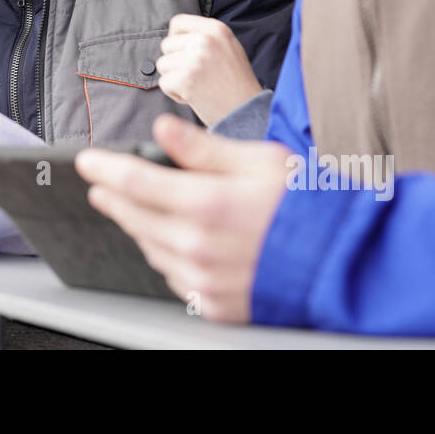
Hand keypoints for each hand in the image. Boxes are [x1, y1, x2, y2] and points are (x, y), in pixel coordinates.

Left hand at [75, 113, 294, 322]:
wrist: (346, 261)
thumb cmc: (307, 205)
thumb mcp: (258, 160)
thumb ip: (203, 148)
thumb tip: (162, 129)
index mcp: (207, 204)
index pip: (136, 181)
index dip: (105, 169)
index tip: (88, 162)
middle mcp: (198, 246)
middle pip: (135, 217)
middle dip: (114, 196)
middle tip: (101, 184)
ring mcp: (204, 280)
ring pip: (151, 248)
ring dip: (138, 225)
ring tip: (133, 207)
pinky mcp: (214, 304)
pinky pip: (174, 276)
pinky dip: (165, 254)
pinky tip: (170, 239)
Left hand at [156, 14, 263, 125]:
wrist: (248, 111)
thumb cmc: (237, 82)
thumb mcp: (228, 47)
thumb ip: (204, 37)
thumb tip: (175, 36)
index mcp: (216, 29)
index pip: (178, 22)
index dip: (175, 38)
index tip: (183, 52)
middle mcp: (206, 40)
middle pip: (167, 45)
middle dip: (175, 62)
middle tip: (196, 75)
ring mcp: (195, 60)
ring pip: (163, 64)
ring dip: (174, 78)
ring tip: (197, 86)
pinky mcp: (186, 79)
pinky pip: (164, 83)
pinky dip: (175, 93)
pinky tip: (193, 97)